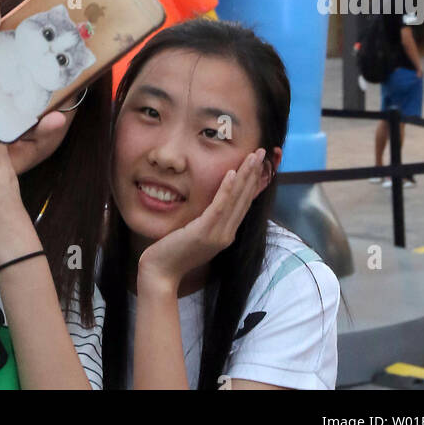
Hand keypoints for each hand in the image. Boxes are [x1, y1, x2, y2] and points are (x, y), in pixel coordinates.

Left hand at [137, 150, 267, 292]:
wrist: (161, 273)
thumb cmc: (175, 252)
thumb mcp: (197, 234)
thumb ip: (208, 222)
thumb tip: (213, 205)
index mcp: (226, 233)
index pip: (244, 203)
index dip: (253, 182)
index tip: (260, 164)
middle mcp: (226, 234)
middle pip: (245, 198)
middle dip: (254, 173)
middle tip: (262, 151)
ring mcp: (217, 234)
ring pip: (236, 199)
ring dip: (246, 175)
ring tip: (254, 156)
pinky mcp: (204, 232)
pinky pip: (219, 207)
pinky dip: (227, 190)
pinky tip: (232, 173)